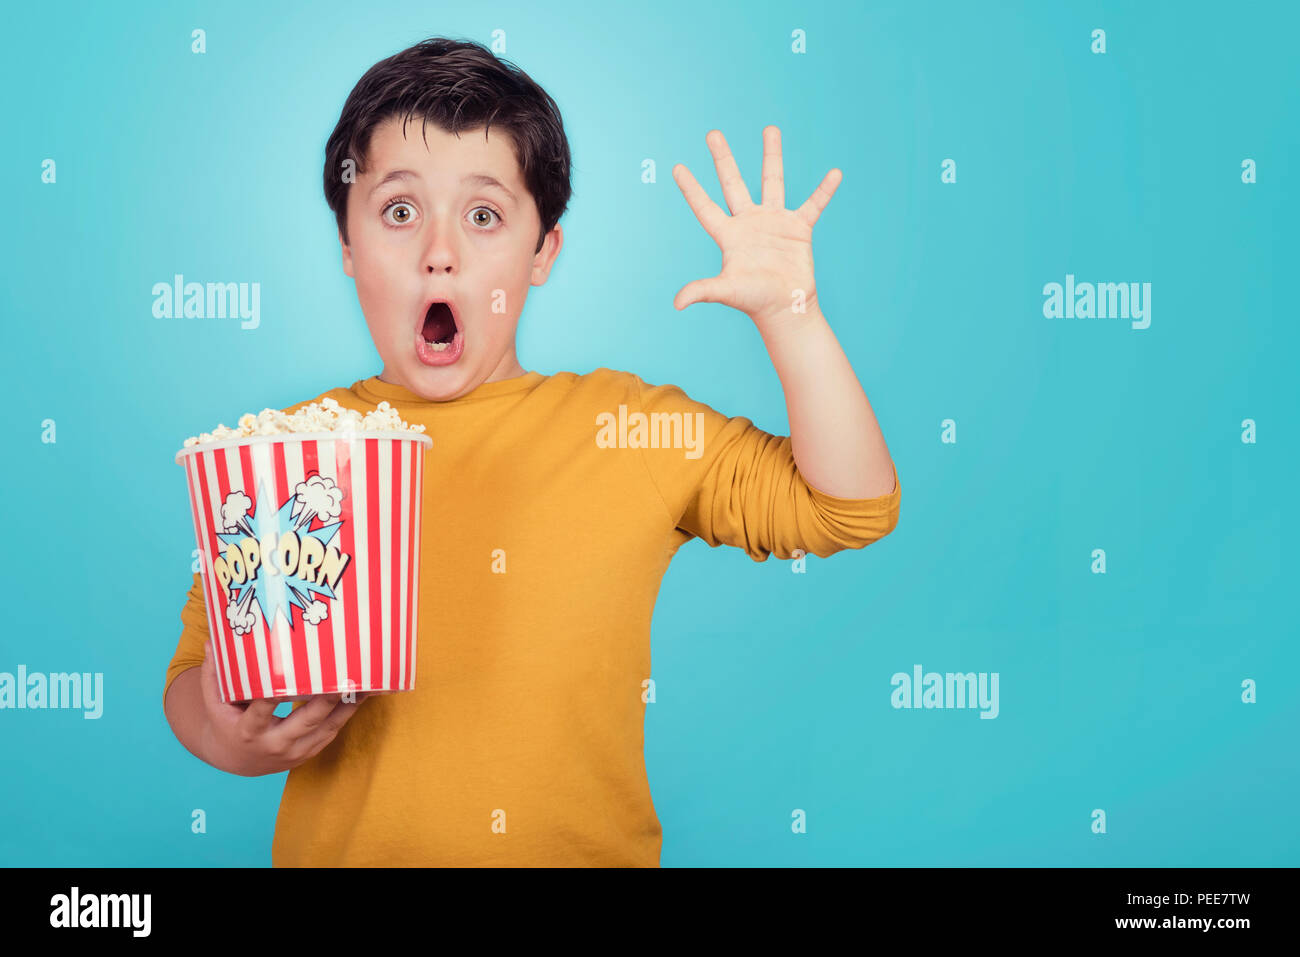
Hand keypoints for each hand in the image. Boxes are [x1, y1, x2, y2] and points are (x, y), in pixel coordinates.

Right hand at [197, 638, 369, 775]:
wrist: (236, 760)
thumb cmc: (227, 723)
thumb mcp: (215, 702)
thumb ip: (214, 673)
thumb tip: (212, 640)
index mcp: (248, 731)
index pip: (262, 711)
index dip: (275, 695)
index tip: (289, 674)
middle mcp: (274, 744)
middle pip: (305, 720)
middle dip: (326, 698)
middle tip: (344, 676)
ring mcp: (294, 752)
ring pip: (326, 728)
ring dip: (348, 706)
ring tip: (366, 683)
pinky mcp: (308, 754)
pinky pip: (332, 733)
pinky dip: (347, 714)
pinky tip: (362, 696)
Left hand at [671, 126, 840, 331]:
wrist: (785, 308)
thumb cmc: (754, 301)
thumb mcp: (727, 291)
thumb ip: (703, 290)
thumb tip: (677, 303)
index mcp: (729, 235)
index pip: (705, 207)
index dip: (691, 189)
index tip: (677, 168)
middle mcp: (749, 223)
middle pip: (733, 183)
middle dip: (722, 158)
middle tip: (712, 133)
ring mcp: (774, 222)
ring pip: (772, 181)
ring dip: (772, 155)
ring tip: (770, 129)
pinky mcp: (798, 229)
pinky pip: (814, 205)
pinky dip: (824, 191)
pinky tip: (835, 174)